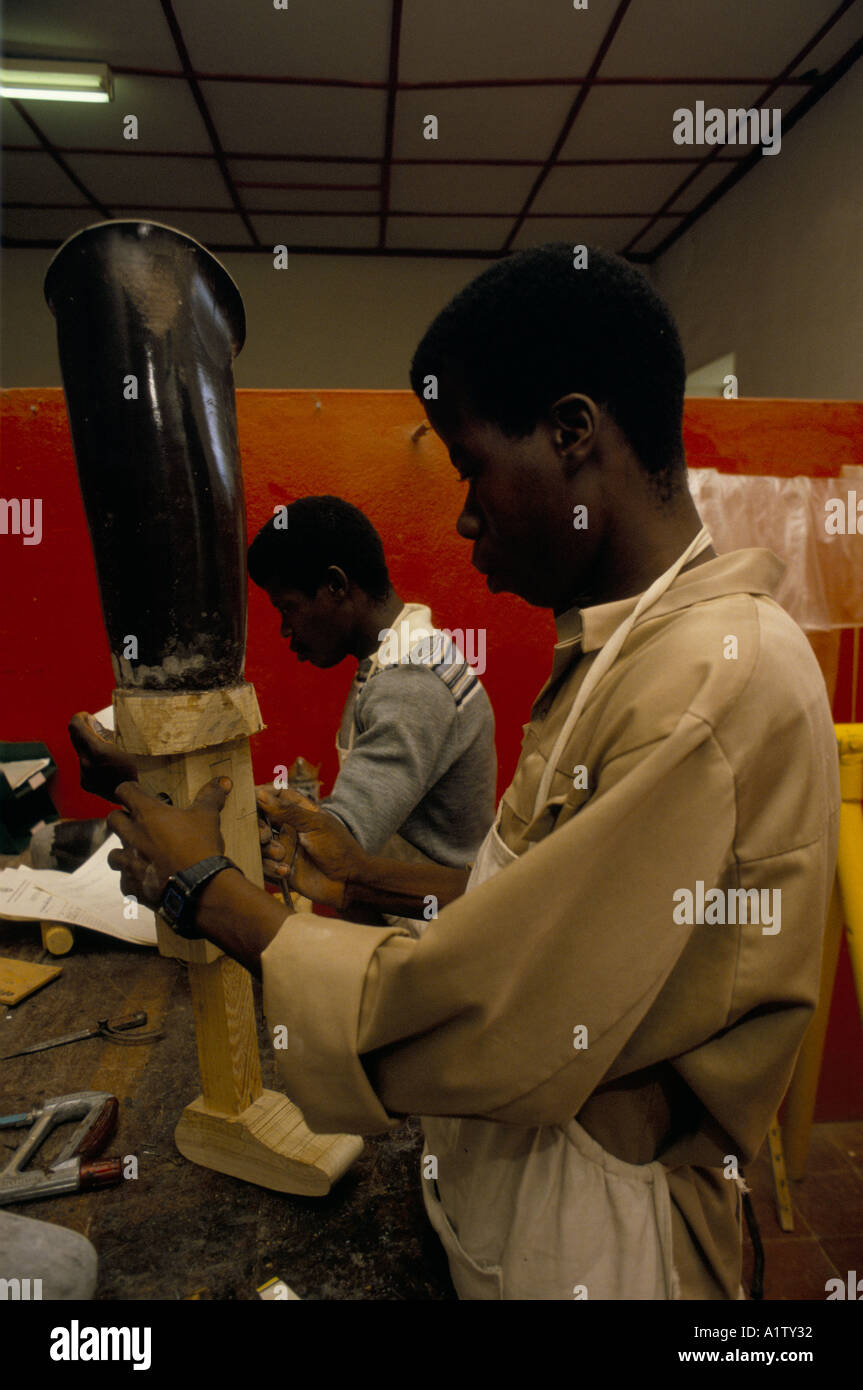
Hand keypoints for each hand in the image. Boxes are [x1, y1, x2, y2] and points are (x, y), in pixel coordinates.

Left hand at [69, 711, 137, 799]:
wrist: (130, 794)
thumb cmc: (132, 769)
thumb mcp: (125, 746)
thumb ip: (108, 733)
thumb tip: (96, 723)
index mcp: (97, 750)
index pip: (76, 727)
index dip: (79, 718)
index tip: (86, 716)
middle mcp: (86, 761)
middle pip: (75, 738)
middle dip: (83, 730)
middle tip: (93, 726)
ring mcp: (83, 773)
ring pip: (80, 752)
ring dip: (88, 746)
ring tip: (102, 747)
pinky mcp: (84, 782)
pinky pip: (84, 765)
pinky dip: (91, 761)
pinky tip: (103, 763)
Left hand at [106, 777, 230, 908]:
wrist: (199, 888)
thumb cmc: (200, 847)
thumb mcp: (207, 817)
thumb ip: (210, 797)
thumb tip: (223, 781)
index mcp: (147, 814)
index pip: (124, 791)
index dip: (129, 789)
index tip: (135, 792)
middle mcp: (132, 835)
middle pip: (113, 819)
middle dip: (121, 818)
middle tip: (136, 822)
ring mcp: (128, 862)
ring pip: (113, 854)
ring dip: (123, 852)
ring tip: (138, 854)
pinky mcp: (131, 885)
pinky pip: (125, 880)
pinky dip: (134, 878)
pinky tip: (147, 879)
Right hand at [255, 785, 365, 909]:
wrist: (348, 882)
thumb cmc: (338, 848)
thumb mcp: (315, 825)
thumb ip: (287, 811)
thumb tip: (259, 794)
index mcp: (299, 812)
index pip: (275, 796)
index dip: (261, 794)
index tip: (248, 797)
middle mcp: (288, 828)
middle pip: (260, 821)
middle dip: (258, 828)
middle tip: (265, 836)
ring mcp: (284, 849)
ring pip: (260, 845)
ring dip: (267, 850)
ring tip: (282, 855)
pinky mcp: (281, 868)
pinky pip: (264, 866)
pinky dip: (271, 868)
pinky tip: (287, 871)